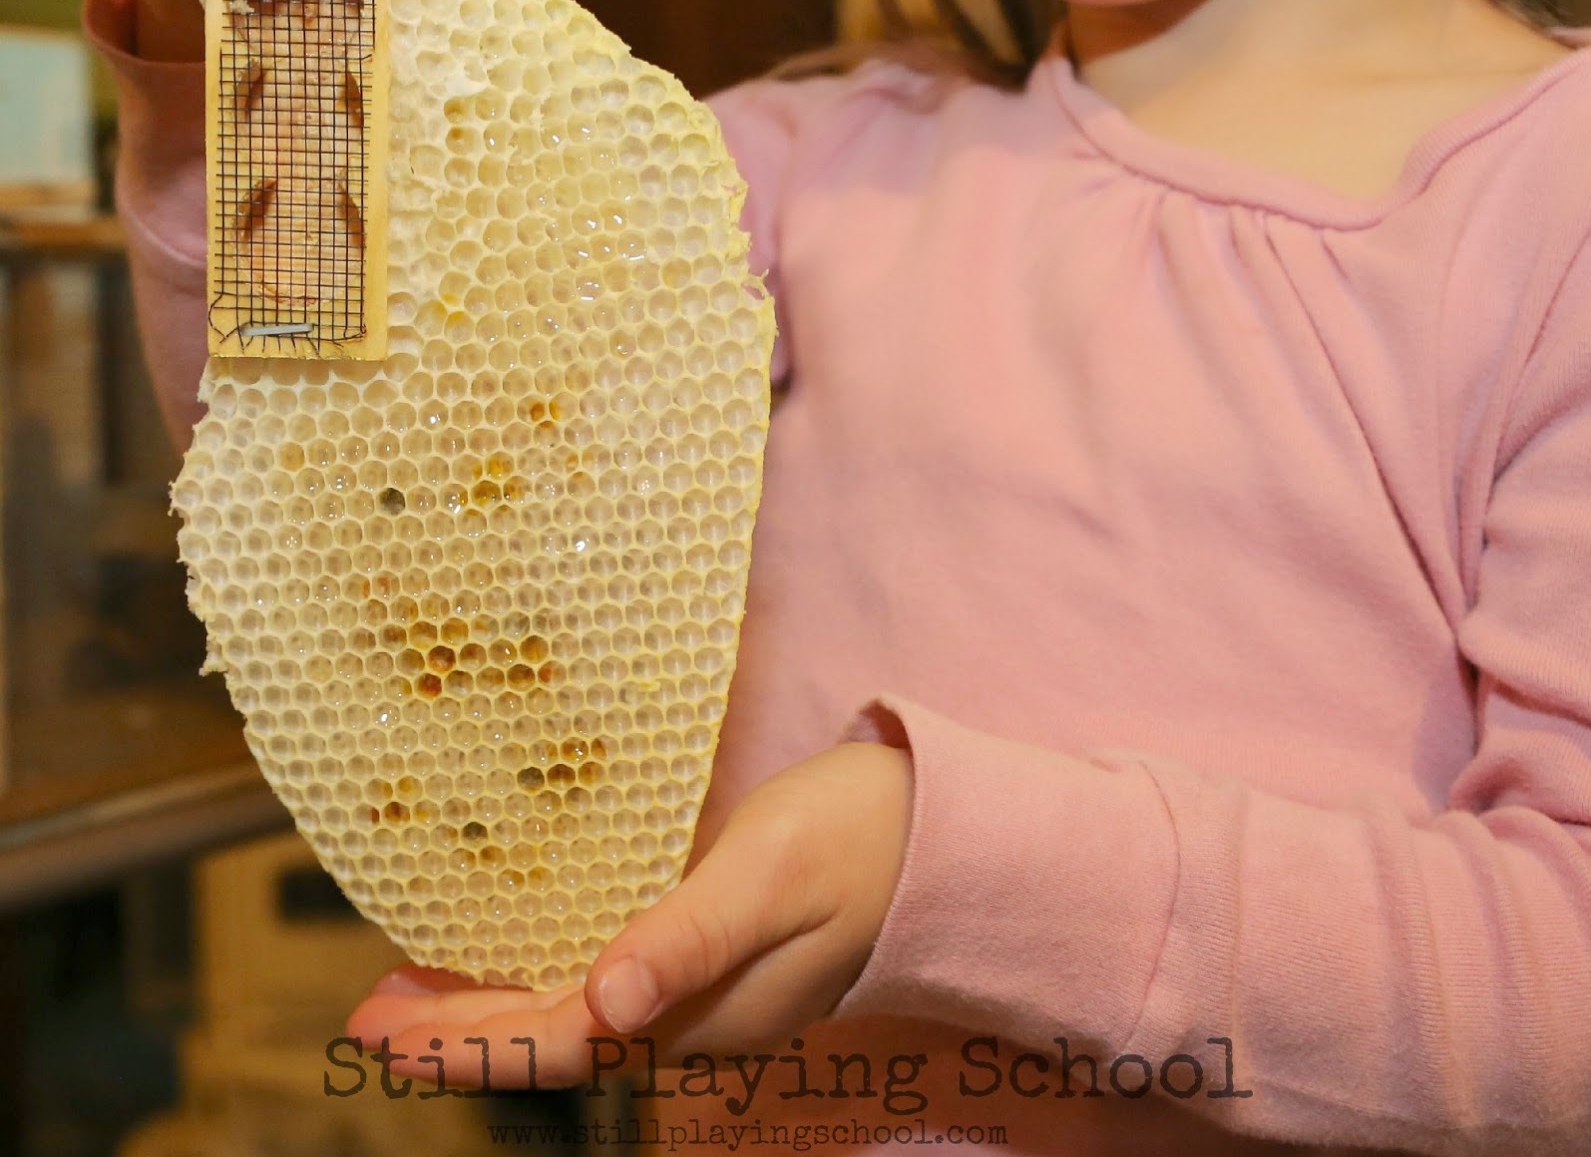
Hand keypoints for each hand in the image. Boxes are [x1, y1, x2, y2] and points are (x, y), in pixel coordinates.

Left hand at [343, 741, 913, 1089]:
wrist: (939, 836)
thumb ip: (690, 940)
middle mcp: (692, 1018)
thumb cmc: (855, 837)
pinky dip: (544, 972)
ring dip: (491, 1006)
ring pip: (574, 1012)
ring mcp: (706, 993)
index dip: (463, 1041)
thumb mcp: (770, 874)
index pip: (557, 1042)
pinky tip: (518, 950)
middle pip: (553, 1037)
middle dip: (456, 1032)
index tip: (377, 1035)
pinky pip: (607, 979)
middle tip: (364, 1018)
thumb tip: (606, 1006)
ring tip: (411, 995)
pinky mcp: (714, 957)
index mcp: (699, 1009)